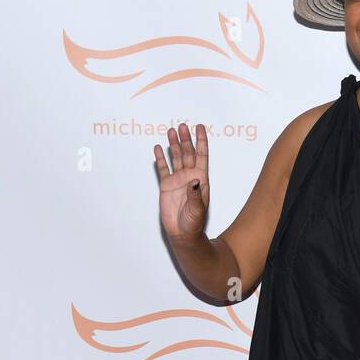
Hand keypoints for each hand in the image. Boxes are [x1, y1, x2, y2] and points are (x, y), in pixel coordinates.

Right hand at [154, 122, 209, 240]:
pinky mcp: (166, 185)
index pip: (202, 156)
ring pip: (175, 158)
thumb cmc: (194, 222)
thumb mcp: (197, 209)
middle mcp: (189, 176)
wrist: (182, 233)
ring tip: (170, 131)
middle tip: (181, 126)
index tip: (199, 127)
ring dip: (173, 145)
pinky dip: (160, 158)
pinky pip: (162, 168)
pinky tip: (157, 148)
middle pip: (187, 153)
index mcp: (200, 179)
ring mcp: (177, 180)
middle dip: (185, 139)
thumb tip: (194, 180)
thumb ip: (195, 194)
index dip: (201, 141)